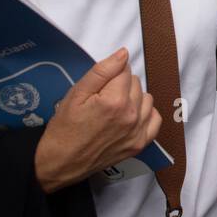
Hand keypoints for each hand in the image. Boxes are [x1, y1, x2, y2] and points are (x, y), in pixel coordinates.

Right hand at [33, 47, 161, 192]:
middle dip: (120, 84)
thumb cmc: (64, 128)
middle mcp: (131, 116)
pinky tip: (130, 116)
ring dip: (133, 98)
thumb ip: (102, 71)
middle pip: (136, 83)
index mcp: (115, 101)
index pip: (124, 70)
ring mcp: (138, 131)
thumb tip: (124, 53)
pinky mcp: (140, 144)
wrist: (60, 163)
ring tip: (113, 107)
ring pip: (146, 98)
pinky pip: (155, 118)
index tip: (98, 86)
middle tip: (101, 98)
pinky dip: (145, 113)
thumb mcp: (76, 94)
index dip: (110, 74)